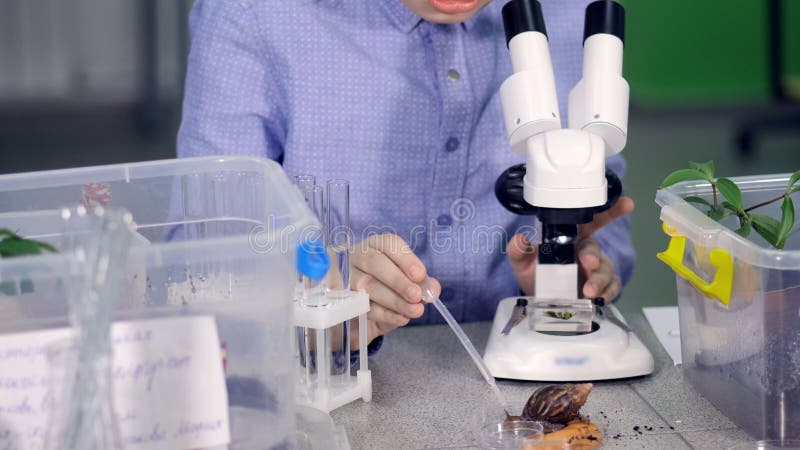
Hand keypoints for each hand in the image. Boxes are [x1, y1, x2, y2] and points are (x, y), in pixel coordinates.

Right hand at [350, 234, 437, 344]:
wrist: (359, 302)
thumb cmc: (386, 282)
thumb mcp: (404, 278)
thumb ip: (419, 282)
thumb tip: (432, 288)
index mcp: (376, 245)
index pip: (389, 244)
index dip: (406, 259)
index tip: (421, 274)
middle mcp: (358, 257)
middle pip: (375, 264)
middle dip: (398, 281)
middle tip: (417, 295)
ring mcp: (347, 278)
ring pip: (369, 287)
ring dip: (395, 300)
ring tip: (415, 310)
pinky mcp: (345, 300)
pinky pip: (364, 307)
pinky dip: (386, 314)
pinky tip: (402, 318)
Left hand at [507, 197, 634, 302]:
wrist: (541, 300)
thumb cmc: (536, 273)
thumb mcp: (523, 262)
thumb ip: (519, 251)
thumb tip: (519, 238)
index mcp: (571, 237)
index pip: (590, 220)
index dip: (609, 211)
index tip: (627, 203)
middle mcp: (586, 250)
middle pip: (595, 248)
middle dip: (593, 255)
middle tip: (589, 264)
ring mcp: (596, 270)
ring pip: (605, 269)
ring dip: (599, 280)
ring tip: (588, 291)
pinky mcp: (602, 288)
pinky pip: (612, 287)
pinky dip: (608, 293)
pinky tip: (599, 299)